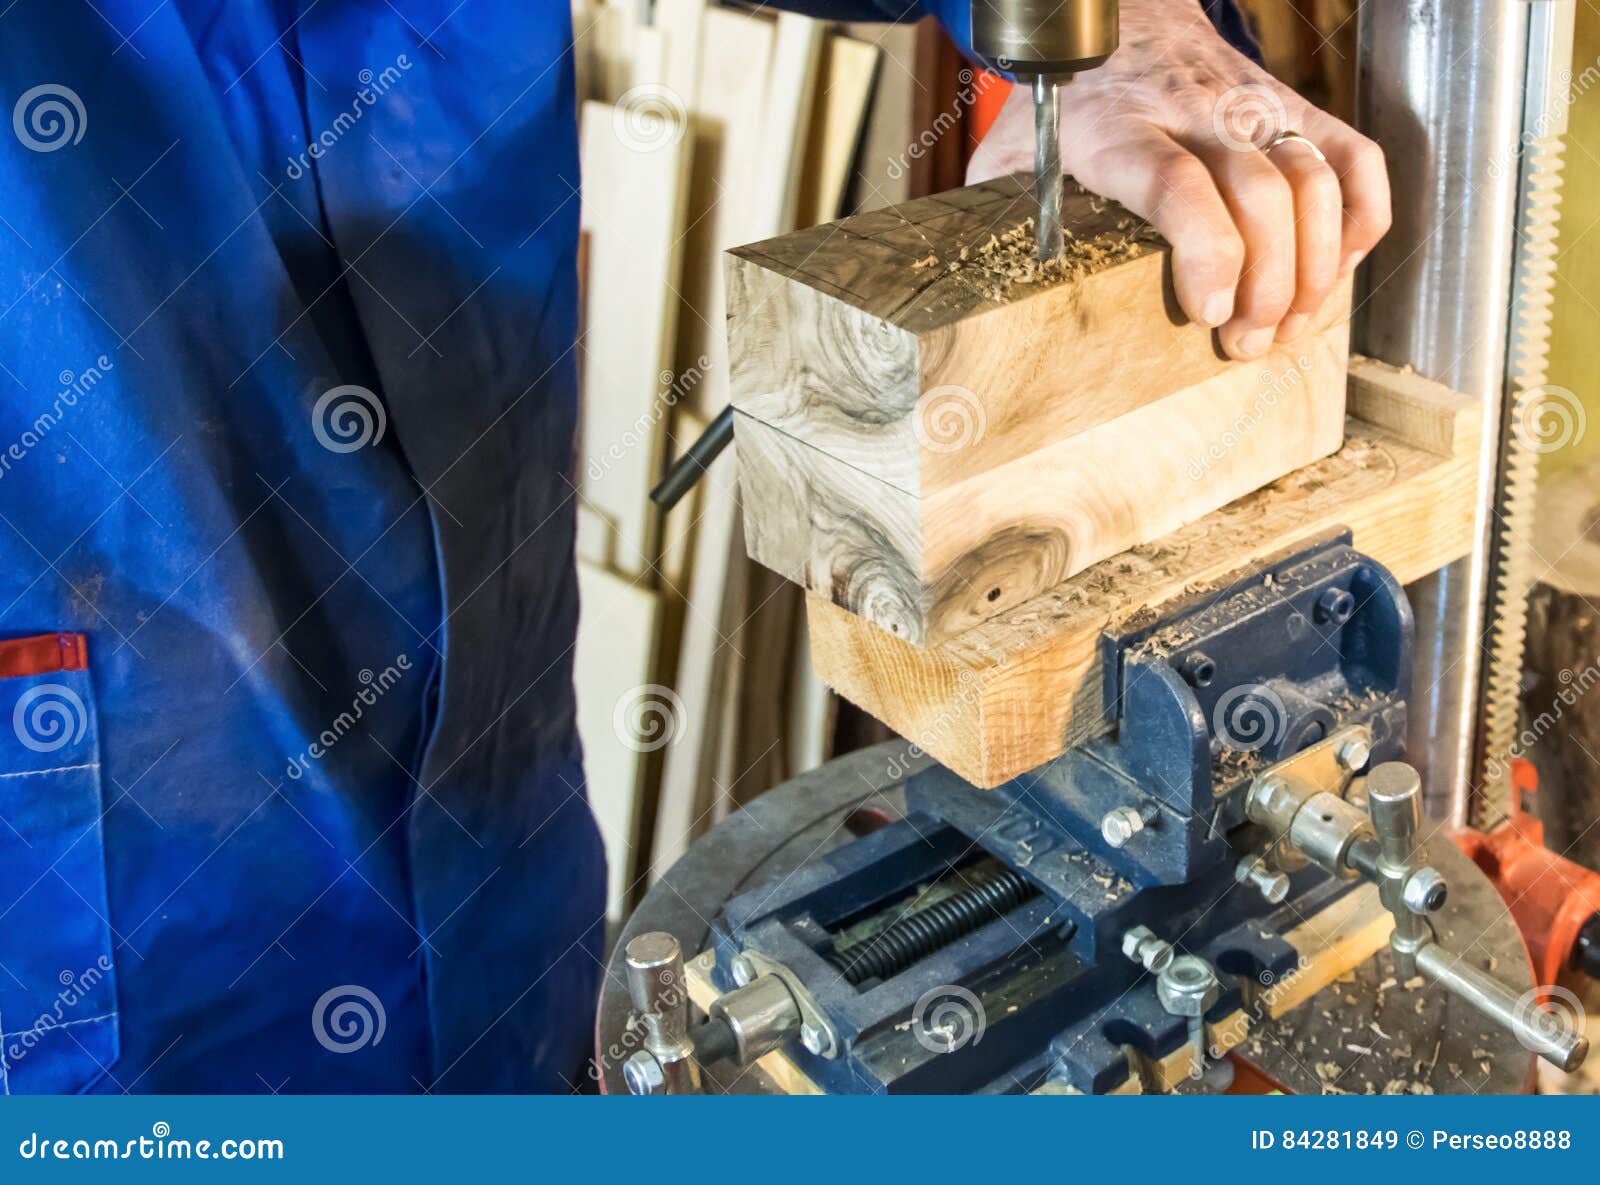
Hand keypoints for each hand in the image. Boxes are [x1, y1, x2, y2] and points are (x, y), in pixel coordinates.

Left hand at [967, 0, 1390, 359]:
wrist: (1123, 17)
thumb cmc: (1066, 103)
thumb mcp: (1013, 154)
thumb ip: (1000, 214)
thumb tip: (987, 297)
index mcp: (1120, 129)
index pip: (1178, 184)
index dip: (1209, 251)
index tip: (1214, 312)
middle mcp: (1197, 113)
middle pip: (1261, 193)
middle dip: (1270, 282)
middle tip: (1248, 345)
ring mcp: (1254, 106)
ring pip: (1316, 180)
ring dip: (1319, 266)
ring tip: (1292, 328)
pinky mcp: (1294, 106)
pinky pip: (1354, 156)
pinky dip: (1362, 218)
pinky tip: (1339, 271)